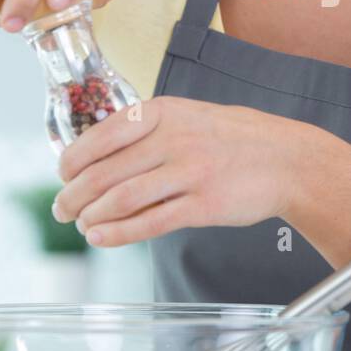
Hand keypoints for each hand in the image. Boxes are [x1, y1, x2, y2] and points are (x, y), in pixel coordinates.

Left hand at [51, 95, 315, 245]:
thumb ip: (149, 131)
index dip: (73, 160)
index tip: (63, 175)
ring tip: (79, 224)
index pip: (102, 136)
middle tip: (62, 208)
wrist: (288, 160)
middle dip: (73, 195)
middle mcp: (174, 140)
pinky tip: (101, 237)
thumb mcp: (190, 117)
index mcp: (165, 113)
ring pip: (121, 199)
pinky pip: (150, 222)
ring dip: (91, 216)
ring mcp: (190, 173)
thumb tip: (99, 155)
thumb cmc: (236, 139)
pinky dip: (118, 233)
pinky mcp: (204, 205)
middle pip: (105, 172)